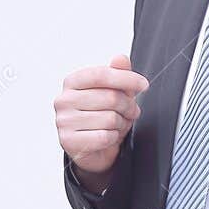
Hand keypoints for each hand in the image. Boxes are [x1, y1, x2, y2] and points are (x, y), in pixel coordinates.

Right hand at [55, 54, 148, 189]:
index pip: (101, 74)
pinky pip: (104, 137)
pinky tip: (108, 136)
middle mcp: (64, 100)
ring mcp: (64, 121)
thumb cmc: (101, 117)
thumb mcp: (113, 92)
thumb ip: (118, 74)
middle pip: (110, 97)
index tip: (144, 85)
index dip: (126, 78)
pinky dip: (113, 138)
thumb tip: (120, 59)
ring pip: (109, 119)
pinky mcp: (69, 141)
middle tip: (131, 112)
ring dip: (121, 124)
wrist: (91, 149)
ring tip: (118, 125)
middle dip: (128, 106)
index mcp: (72, 82)